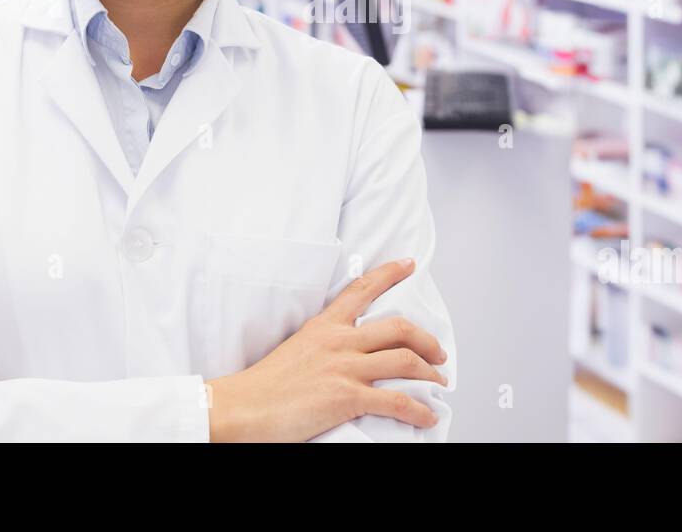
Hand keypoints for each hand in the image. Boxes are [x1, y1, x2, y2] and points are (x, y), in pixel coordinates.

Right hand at [205, 258, 447, 441]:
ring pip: (405, 360)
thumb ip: (323, 346)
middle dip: (427, 340)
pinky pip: (397, 401)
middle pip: (399, 328)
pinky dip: (419, 410)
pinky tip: (427, 416)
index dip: (390, 274)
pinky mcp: (347, 397)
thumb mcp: (295, 349)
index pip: (362, 289)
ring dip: (430, 373)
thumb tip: (342, 356)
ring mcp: (345, 367)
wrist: (243, 407)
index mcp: (324, 326)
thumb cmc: (264, 386)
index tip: (409, 265)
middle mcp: (339, 341)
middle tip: (438, 352)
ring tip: (438, 382)